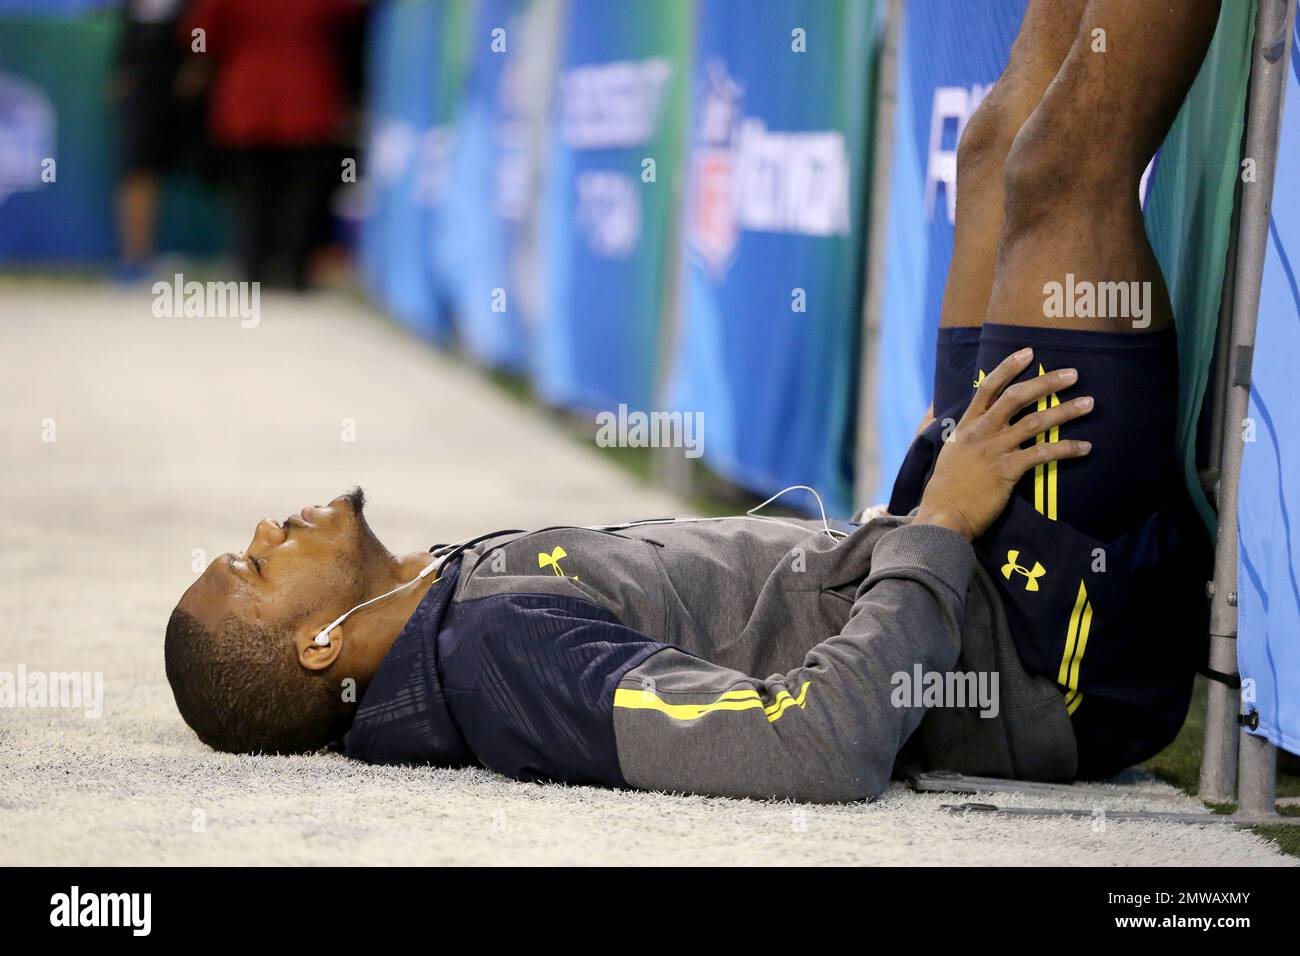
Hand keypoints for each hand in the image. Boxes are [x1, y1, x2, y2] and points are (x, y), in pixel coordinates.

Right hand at [914, 347, 1092, 540]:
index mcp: (967, 426)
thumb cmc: (947, 489)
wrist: (943, 515)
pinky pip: (1043, 454)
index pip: (988, 388)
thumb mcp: (952, 454)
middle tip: (1072, 374)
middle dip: (1047, 383)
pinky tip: (1084, 447)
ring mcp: (995, 450)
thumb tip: (977, 428)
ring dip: (1065, 411)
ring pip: (1035, 422)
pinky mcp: (1008, 471)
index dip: (1009, 367)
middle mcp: (981, 433)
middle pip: (1017, 398)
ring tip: (1089, 403)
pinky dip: (1066, 449)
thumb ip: (967, 438)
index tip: (1029, 352)